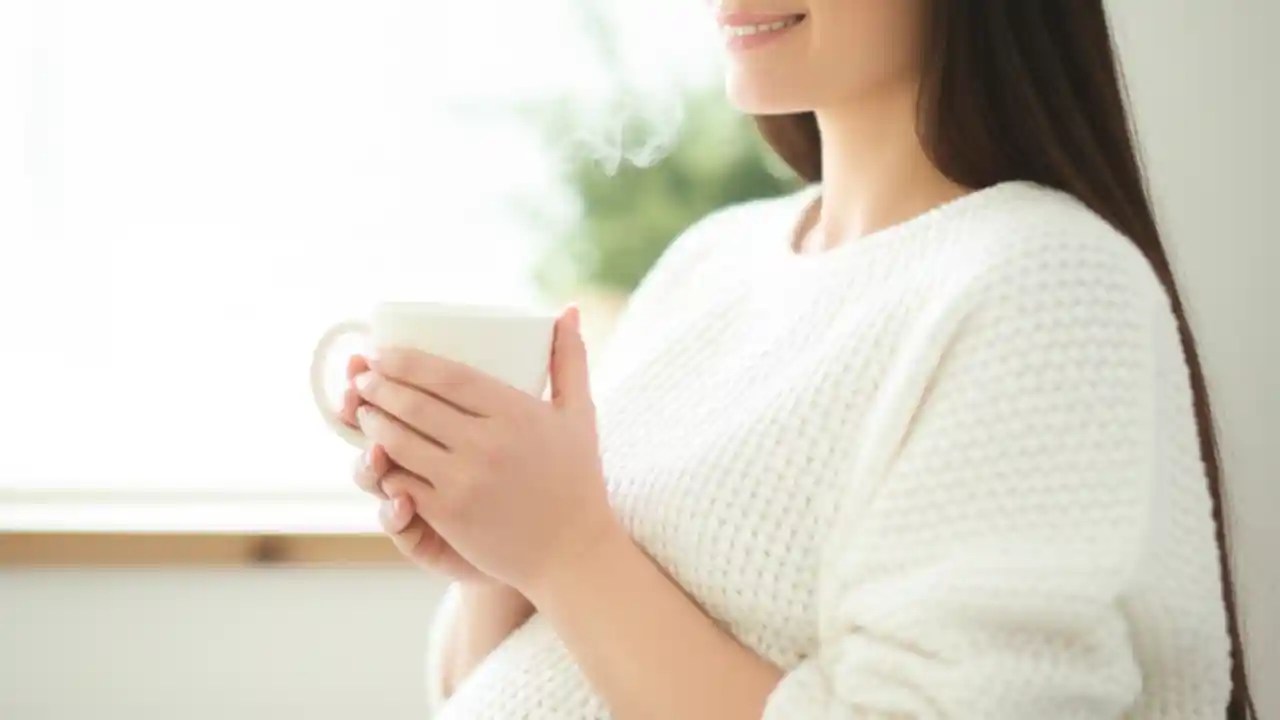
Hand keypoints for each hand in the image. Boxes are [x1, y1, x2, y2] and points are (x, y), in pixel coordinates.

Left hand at [353, 305, 619, 595]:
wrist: (574, 552)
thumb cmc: (578, 478)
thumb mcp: (580, 413)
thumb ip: (570, 359)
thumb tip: (568, 309)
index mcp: (516, 413)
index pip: (447, 376)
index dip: (407, 361)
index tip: (384, 353)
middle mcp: (488, 444)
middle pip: (415, 405)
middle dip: (379, 387)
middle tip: (362, 377)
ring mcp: (465, 481)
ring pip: (400, 443)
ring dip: (372, 424)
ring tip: (361, 410)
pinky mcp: (450, 515)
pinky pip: (403, 482)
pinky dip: (384, 467)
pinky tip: (374, 454)